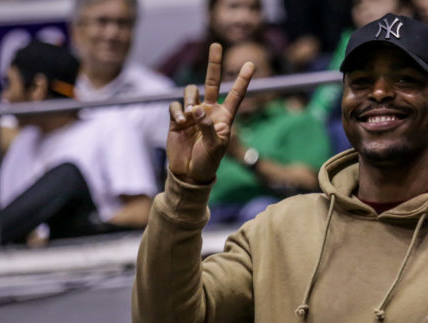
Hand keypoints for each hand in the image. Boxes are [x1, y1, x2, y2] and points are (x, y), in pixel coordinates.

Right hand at [167, 43, 254, 184]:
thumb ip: (209, 127)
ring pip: (190, 91)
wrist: (189, 173)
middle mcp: (209, 111)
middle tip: (216, 45)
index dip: (242, 80)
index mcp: (224, 117)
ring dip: (190, 99)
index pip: (235, 95)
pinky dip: (178, 111)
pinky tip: (181, 122)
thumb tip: (197, 110)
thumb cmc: (208, 161)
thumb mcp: (215, 147)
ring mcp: (193, 113)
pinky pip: (176, 106)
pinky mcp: (177, 119)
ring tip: (190, 116)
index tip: (251, 64)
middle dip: (214, 64)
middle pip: (211, 82)